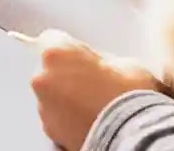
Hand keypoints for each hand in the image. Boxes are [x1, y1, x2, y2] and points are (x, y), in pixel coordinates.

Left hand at [29, 29, 162, 149]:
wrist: (131, 135)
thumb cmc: (129, 95)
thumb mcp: (124, 63)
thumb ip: (101, 59)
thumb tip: (103, 66)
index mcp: (56, 53)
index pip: (51, 39)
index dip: (70, 48)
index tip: (82, 56)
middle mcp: (42, 78)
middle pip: (49, 69)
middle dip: (67, 74)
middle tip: (93, 83)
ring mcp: (43, 107)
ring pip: (51, 96)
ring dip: (66, 98)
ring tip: (93, 106)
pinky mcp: (49, 131)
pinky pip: (56, 119)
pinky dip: (67, 119)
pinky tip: (89, 120)